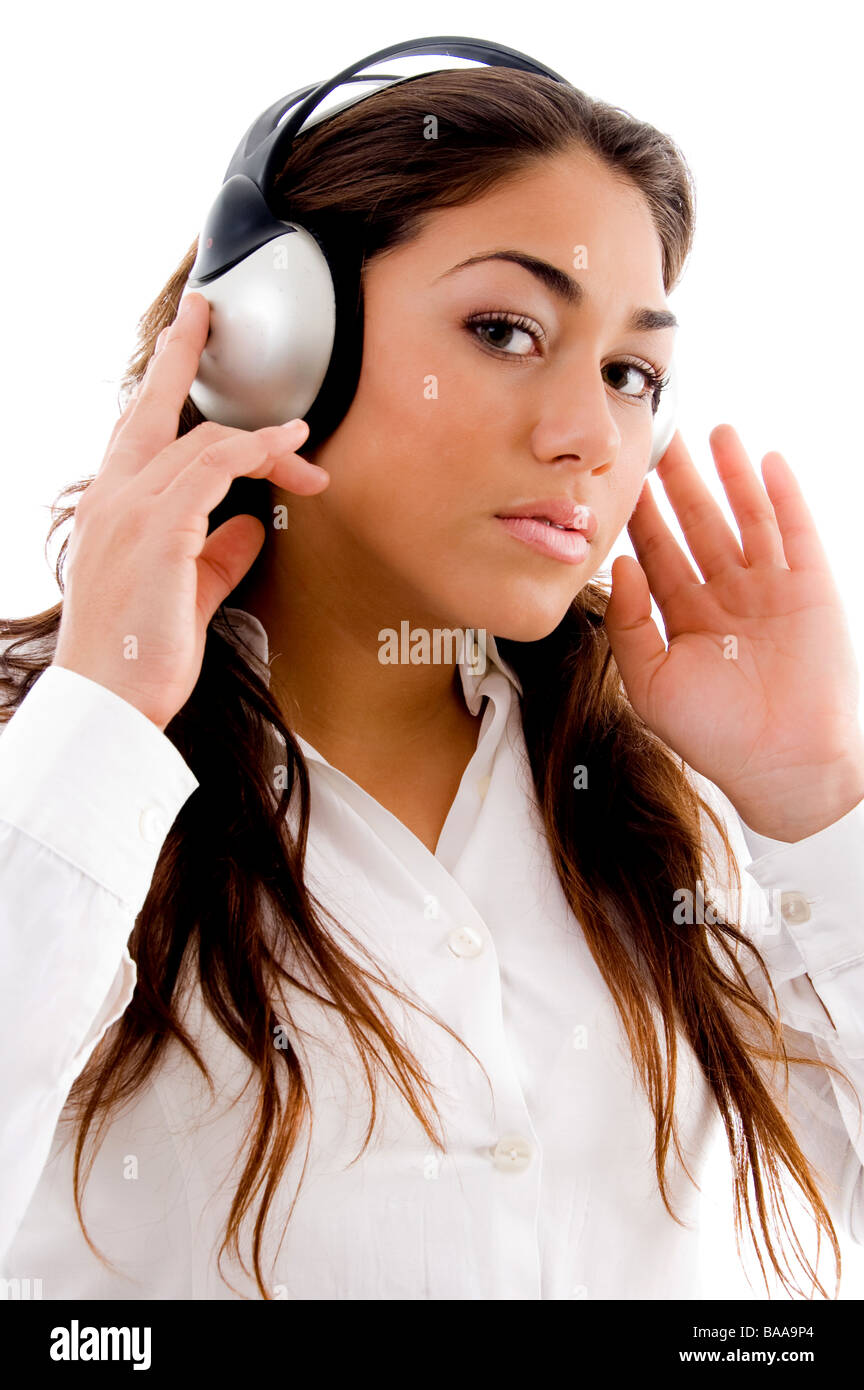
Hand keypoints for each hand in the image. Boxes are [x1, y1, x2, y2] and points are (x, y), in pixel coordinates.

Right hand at [52, 291, 329, 731]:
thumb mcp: (188, 592)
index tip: (184, 337)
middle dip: (183, 353)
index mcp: (115, 507)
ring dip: (266, 445)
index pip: (138, 428)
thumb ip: (221, 554)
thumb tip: (253, 526)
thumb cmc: (140, 653)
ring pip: (206, 441)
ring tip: (307, 461)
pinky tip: (288, 462)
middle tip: (205, 312)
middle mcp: (115, 496)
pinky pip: (216, 467)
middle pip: (156, 407)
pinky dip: (257, 456)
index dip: (163, 378)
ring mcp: (132, 507)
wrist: (110, 701)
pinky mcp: (159, 528)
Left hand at [603, 425, 863, 839]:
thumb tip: (618, 568)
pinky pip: (795, 530)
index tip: (621, 478)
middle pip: (699, 525)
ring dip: (731, 474)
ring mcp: (769, 588)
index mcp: (686, 617)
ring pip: (746, 517)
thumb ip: (628, 626)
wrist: (783, 764)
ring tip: (713, 432)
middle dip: (681, 482)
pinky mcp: (810, 587)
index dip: (642, 516)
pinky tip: (766, 460)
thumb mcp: (651, 684)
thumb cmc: (715, 735)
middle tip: (661, 438)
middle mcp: (726, 596)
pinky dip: (782, 494)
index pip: (658, 554)